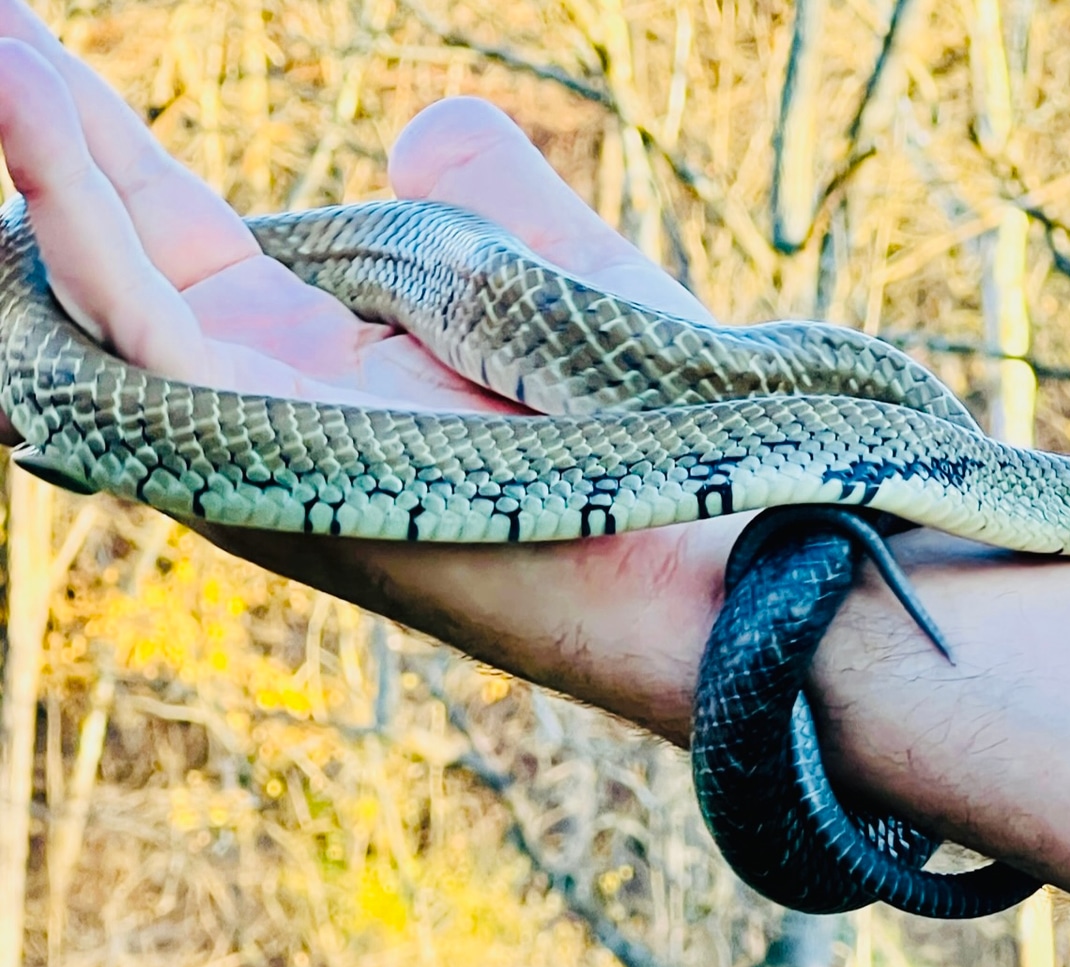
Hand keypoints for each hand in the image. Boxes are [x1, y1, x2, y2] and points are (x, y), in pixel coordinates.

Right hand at [0, 0, 742, 740]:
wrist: (728, 543)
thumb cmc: (662, 427)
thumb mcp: (560, 278)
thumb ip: (488, 197)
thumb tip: (418, 131)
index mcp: (320, 369)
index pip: (178, 247)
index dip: (104, 151)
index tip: (34, 48)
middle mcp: (267, 413)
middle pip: (114, 266)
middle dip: (42, 146)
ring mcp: (261, 449)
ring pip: (96, 296)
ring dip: (33, 158)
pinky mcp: (275, 464)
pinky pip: (146, 324)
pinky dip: (74, 206)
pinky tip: (20, 91)